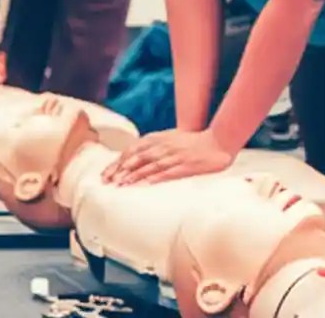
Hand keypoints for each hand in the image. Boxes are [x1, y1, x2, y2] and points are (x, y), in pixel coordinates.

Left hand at [101, 129, 232, 185]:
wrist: (218, 142)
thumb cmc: (194, 142)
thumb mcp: (172, 138)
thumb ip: (155, 146)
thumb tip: (137, 157)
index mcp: (159, 139)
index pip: (132, 150)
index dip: (118, 162)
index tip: (106, 174)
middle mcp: (164, 146)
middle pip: (137, 158)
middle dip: (120, 169)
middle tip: (107, 181)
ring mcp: (174, 156)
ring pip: (149, 165)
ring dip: (134, 175)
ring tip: (120, 184)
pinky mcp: (185, 165)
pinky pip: (168, 172)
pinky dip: (155, 178)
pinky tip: (145, 184)